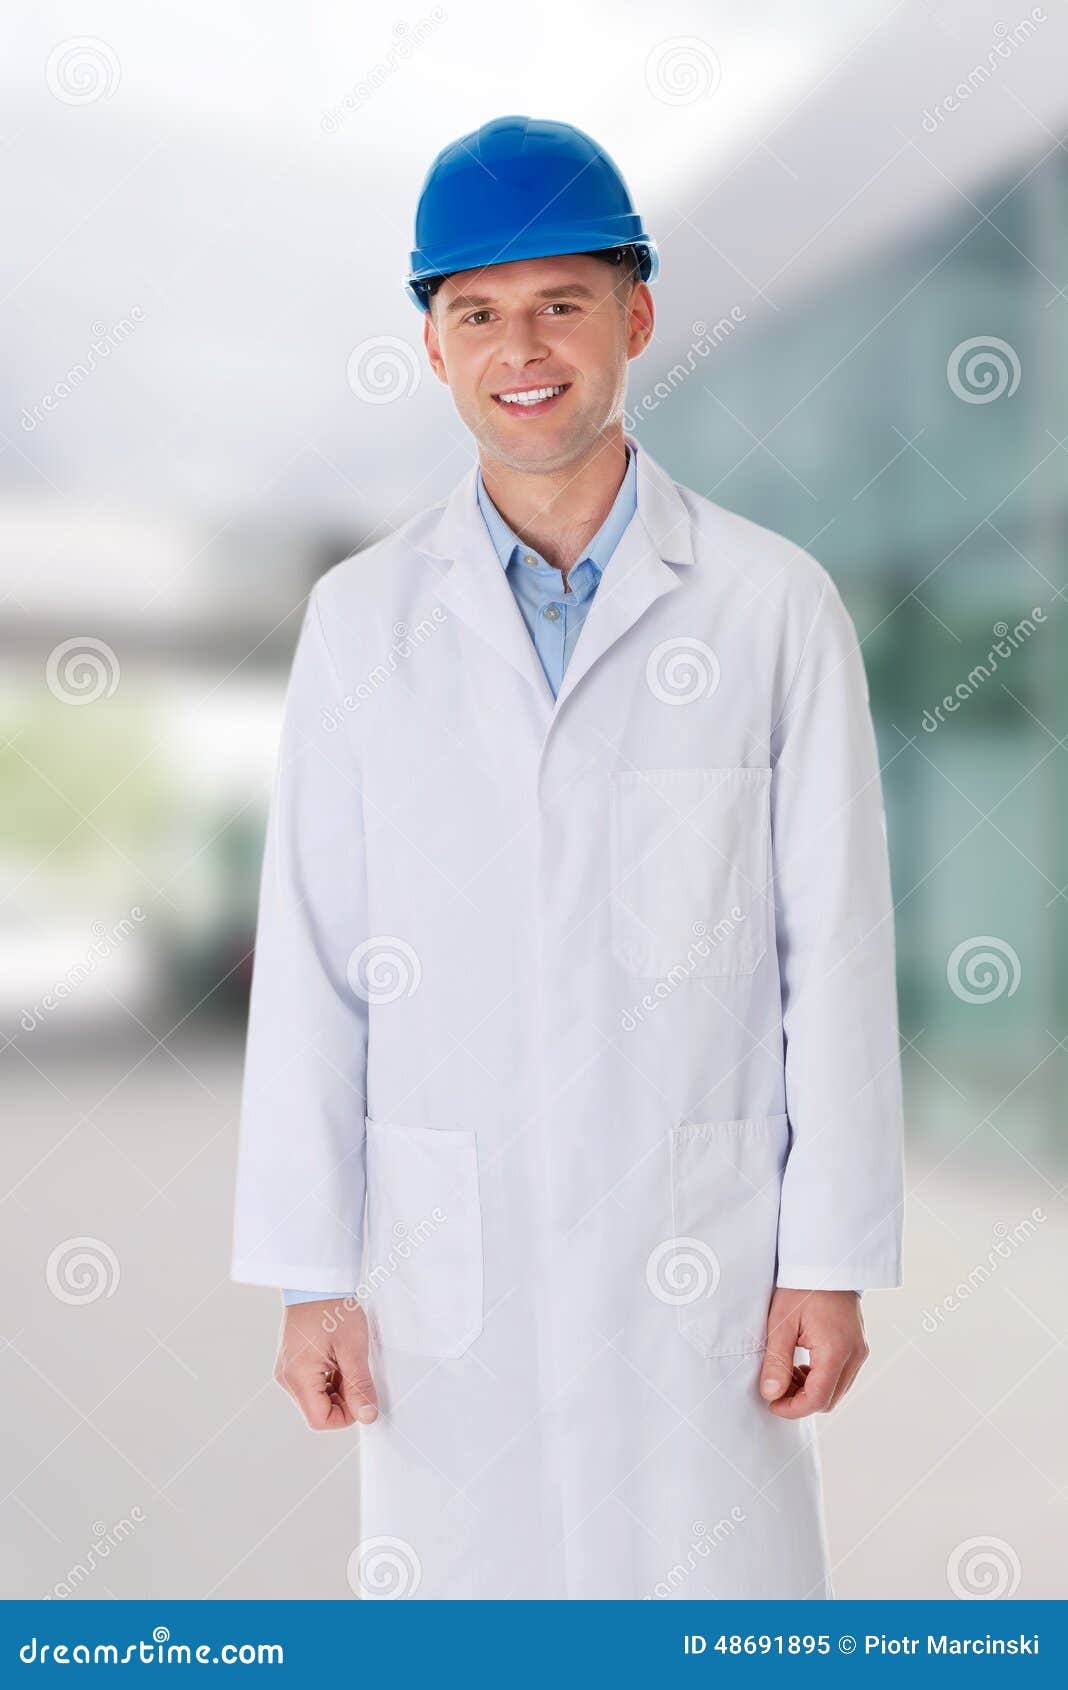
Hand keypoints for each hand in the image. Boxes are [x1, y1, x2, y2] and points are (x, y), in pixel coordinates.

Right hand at [275, 1298, 378, 1429]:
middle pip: (317, 1410)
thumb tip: (368, 1416)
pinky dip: (328, 1378)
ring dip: (336, 1388)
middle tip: (356, 1372)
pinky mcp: (291, 1361)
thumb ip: (360, 1386)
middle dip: (342, 1399)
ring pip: (315, 1397)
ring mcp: (287, 1369)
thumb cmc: (332, 1309)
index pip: (320, 1420)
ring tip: (347, 1361)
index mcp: (298, 1377)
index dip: (345, 1415)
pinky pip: (311, 1383)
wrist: (316, 1283)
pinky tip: (338, 1358)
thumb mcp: (353, 1348)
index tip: (361, 1395)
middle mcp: (286, 1377)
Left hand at [759, 1288, 867, 1417]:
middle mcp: (854, 1355)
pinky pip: (842, 1376)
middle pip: (829, 1399)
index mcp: (836, 1350)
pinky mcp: (858, 1347)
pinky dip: (822, 1379)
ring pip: (836, 1390)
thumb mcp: (781, 1322)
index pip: (818, 1399)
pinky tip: (802, 1364)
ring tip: (787, 1371)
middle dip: (801, 1401)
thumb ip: (776, 1361)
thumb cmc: (803, 1287)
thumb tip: (771, 1394)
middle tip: (776, 1386)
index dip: (793, 1409)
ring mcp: (859, 1351)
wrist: (827, 1262)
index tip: (772, 1403)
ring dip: (811, 1390)